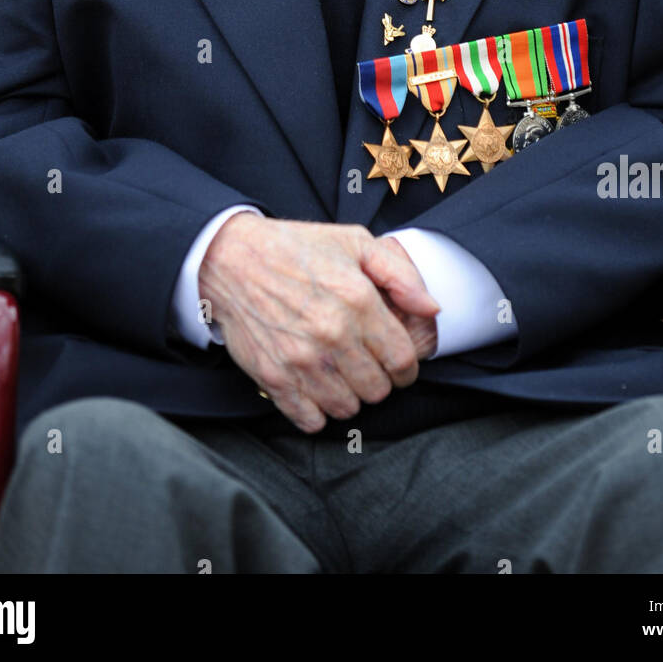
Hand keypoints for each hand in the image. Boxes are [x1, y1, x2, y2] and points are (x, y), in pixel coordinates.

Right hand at [199, 214, 439, 432]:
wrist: (230, 258)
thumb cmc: (295, 248)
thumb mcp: (355, 242)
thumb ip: (400, 274)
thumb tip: (432, 309)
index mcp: (358, 301)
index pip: (403, 360)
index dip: (407, 367)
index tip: (398, 364)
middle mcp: (333, 334)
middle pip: (378, 389)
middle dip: (379, 380)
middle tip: (366, 365)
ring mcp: (302, 360)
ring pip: (348, 408)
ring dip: (350, 396)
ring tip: (340, 375)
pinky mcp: (274, 378)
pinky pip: (311, 419)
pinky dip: (318, 411)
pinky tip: (316, 388)